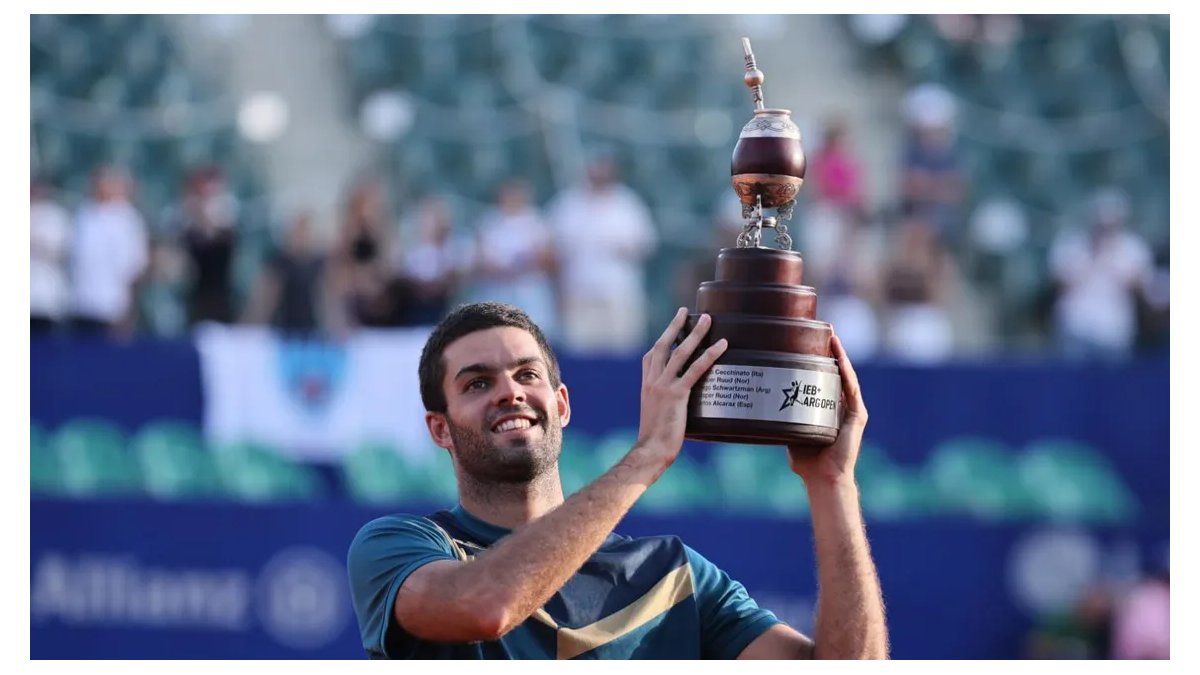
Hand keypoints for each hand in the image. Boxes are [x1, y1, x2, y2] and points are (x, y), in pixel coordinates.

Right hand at [635, 308, 727, 464]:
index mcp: (647, 386)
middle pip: (664, 346)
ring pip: (680, 352)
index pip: (651, 357)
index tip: (670, 329)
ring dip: (694, 333)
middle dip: (675, 326)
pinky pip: (695, 369)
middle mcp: (652, 381)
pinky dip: (710, 355)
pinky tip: (722, 345)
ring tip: (707, 319)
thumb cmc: (655, 440)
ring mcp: (663, 386)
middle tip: (685, 311)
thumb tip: (678, 404)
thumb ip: (665, 404)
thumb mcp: (657, 416)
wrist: (650, 450)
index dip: (661, 341)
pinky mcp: (677, 394)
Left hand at [788, 333, 867, 486]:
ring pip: (845, 376)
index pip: (823, 378)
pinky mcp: (858, 416)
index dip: (818, 359)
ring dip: (840, 355)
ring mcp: (851, 410)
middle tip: (823, 329)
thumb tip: (755, 407)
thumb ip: (779, 418)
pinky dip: (845, 372)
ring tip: (831, 336)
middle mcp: (841, 406)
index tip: (808, 339)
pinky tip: (840, 357)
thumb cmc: (806, 462)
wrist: (823, 479)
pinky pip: (851, 389)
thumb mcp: (789, 432)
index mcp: (826, 408)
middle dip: (830, 351)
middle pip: (836, 372)